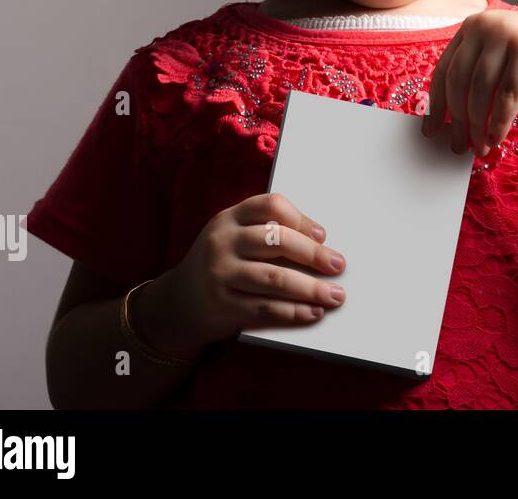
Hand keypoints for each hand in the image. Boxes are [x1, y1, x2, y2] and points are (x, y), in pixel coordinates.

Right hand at [154, 192, 347, 353]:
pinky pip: (265, 308)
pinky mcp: (222, 305)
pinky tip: (313, 312)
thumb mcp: (234, 237)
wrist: (179, 302)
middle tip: (338, 265)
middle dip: (313, 255)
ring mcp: (220, 274)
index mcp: (229, 218)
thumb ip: (267, 232)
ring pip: (274, 278)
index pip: (270, 206)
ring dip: (311, 288)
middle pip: (277, 241)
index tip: (322, 235)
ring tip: (335, 295)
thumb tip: (321, 245)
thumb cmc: (222, 263)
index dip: (300, 219)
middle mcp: (222, 242)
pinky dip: (294, 312)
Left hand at [421, 9, 517, 156]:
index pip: (444, 69)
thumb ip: (472, 79)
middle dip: (456, 119)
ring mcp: (508, 34)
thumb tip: (444, 121)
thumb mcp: (497, 64)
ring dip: (477, 126)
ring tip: (478, 148)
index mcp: (472, 27)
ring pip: (481, 90)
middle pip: (460, 81)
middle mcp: (486, 25)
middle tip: (456, 146)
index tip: (431, 131)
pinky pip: (506, 96)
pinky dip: (498, 122)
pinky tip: (495, 139)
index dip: (436, 104)